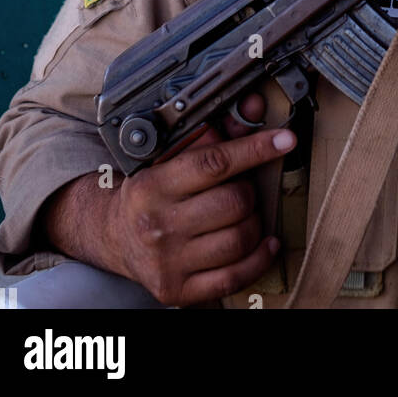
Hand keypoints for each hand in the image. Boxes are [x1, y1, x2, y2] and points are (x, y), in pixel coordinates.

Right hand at [105, 90, 294, 306]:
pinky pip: (235, 277)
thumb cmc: (150, 192)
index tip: (285, 140)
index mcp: (153, 185)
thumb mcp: (171, 157)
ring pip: (240, 239)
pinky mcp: (178, 290)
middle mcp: (157, 224)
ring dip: (254, 224)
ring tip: (245, 216)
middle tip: (242, 189)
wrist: (112, 236)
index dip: (256, 149)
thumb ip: (215, 134)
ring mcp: (168, 261)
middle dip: (249, 192)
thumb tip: (255, 107)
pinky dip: (259, 258)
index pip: (215, 163)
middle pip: (234, 203)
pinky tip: (264, 244)